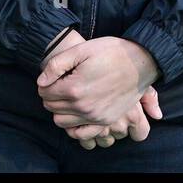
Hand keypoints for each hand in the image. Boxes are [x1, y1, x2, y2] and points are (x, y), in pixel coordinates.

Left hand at [36, 36, 163, 148]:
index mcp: (73, 88)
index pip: (44, 92)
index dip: (46, 83)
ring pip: (61, 121)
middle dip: (52, 95)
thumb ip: (56, 65)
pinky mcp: (105, 120)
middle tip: (62, 83)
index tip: (55, 76)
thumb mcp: (82, 49)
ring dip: (61, 110)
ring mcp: (95, 116)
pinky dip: (74, 126)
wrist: (141, 61)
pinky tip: (78, 112)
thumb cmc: (112, 51)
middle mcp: (82, 106)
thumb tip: (41, 82)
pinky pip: (80, 133)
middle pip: (51, 107)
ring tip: (70, 96)